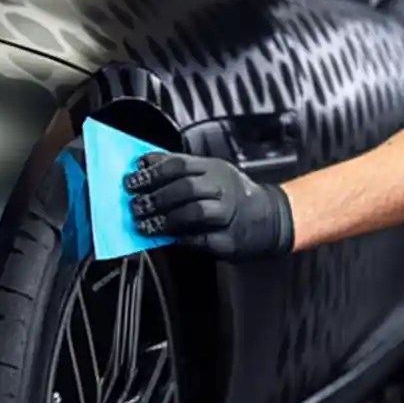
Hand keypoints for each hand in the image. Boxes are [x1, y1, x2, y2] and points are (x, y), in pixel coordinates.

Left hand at [123, 153, 294, 261]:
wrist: (271, 218)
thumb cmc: (232, 194)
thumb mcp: (210, 173)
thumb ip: (179, 168)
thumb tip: (143, 163)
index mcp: (214, 169)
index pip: (179, 164)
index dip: (152, 173)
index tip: (131, 182)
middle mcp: (222, 188)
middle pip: (185, 188)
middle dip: (156, 197)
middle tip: (135, 206)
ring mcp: (229, 214)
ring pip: (195, 212)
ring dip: (165, 220)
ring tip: (145, 225)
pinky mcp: (230, 239)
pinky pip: (202, 239)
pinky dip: (181, 238)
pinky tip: (167, 238)